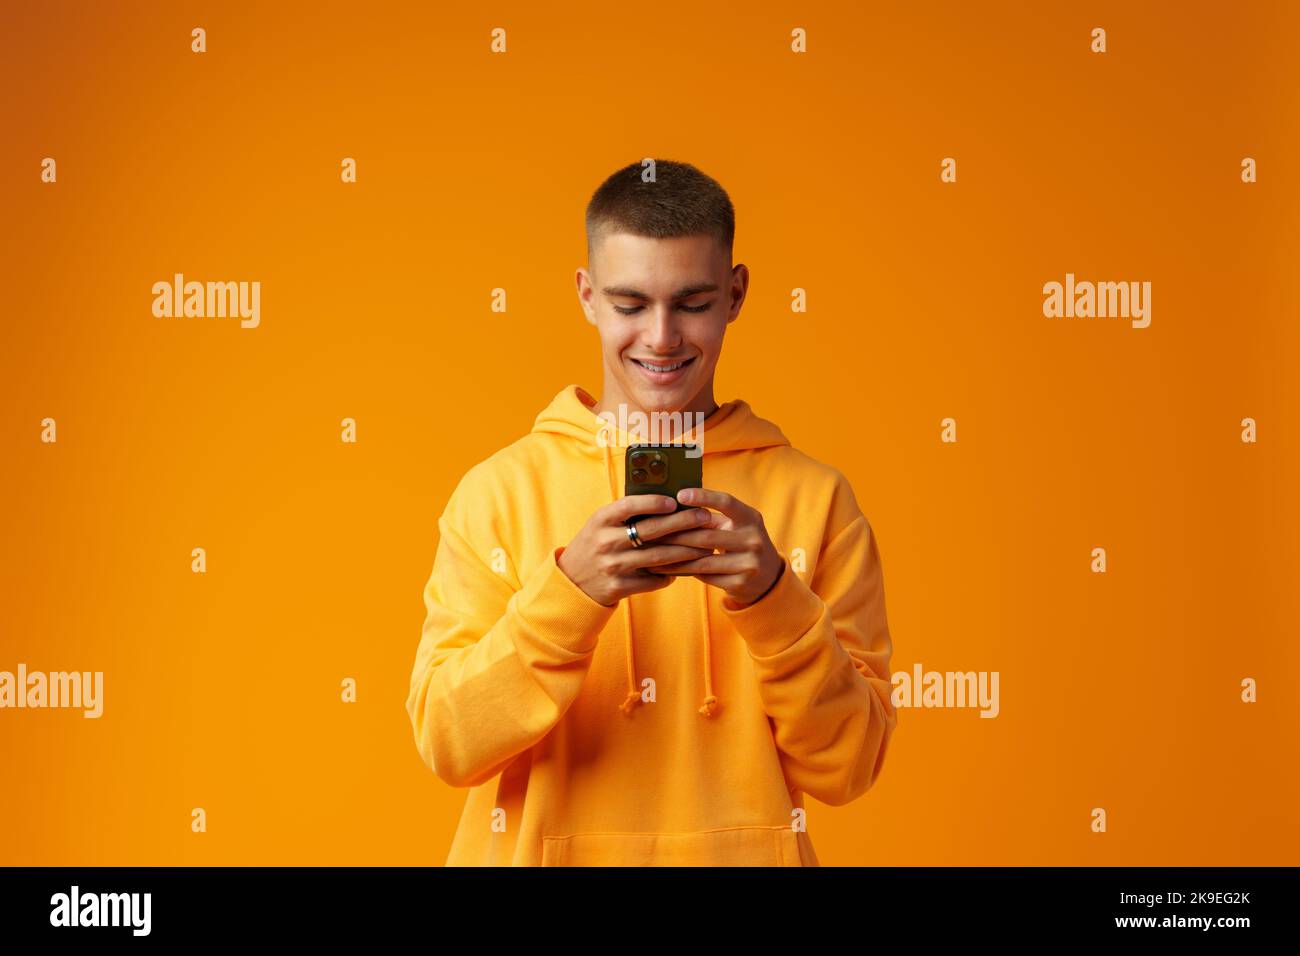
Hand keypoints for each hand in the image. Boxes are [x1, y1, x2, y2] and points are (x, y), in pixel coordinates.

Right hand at [557, 494, 715, 606]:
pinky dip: (672, 574)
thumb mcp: (601, 524)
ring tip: (705, 544)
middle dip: (682, 523)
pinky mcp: (619, 586)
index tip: (675, 501)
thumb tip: (667, 501)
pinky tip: (685, 568)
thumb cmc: (594, 544)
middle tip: (704, 517)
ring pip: (658, 557)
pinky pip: (653, 580)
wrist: (572, 581)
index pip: (628, 506)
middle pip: (650, 531)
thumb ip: (626, 514)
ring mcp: (612, 566)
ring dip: (686, 551)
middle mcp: (605, 542)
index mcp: (600, 520)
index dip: (652, 502)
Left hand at [646, 487, 784, 606]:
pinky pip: (705, 576)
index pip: (727, 502)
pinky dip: (684, 571)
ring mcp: (749, 563)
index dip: (703, 497)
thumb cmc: (742, 543)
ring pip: (703, 560)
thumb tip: (674, 506)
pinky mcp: (740, 583)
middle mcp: (753, 539)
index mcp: (751, 518)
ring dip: (674, 557)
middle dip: (676, 535)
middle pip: (707, 536)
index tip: (679, 494)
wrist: (767, 578)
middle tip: (652, 531)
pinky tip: (667, 568)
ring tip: (653, 552)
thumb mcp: (737, 526)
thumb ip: (713, 518)